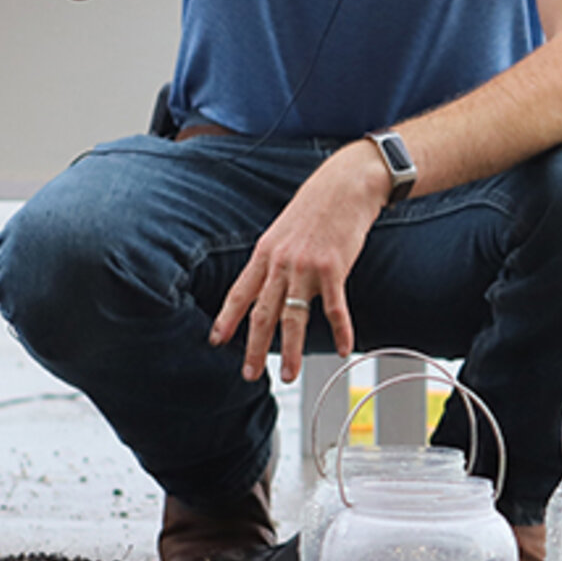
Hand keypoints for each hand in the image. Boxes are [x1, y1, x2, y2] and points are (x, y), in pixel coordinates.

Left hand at [209, 146, 391, 383]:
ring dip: (290, 351)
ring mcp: (306, 267)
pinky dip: (340, 332)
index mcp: (265, 253)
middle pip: (262, 314)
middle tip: (248, 373)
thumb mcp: (283, 230)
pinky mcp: (333, 269)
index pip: (240, 293)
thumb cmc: (317, 206)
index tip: (216, 340)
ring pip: (294, 318)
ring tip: (289, 375)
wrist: (345, 185)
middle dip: (253, 348)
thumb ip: (274, 259)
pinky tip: (343, 348)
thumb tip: (266, 284)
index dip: (226, 319)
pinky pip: (335, 309)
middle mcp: (281, 263)